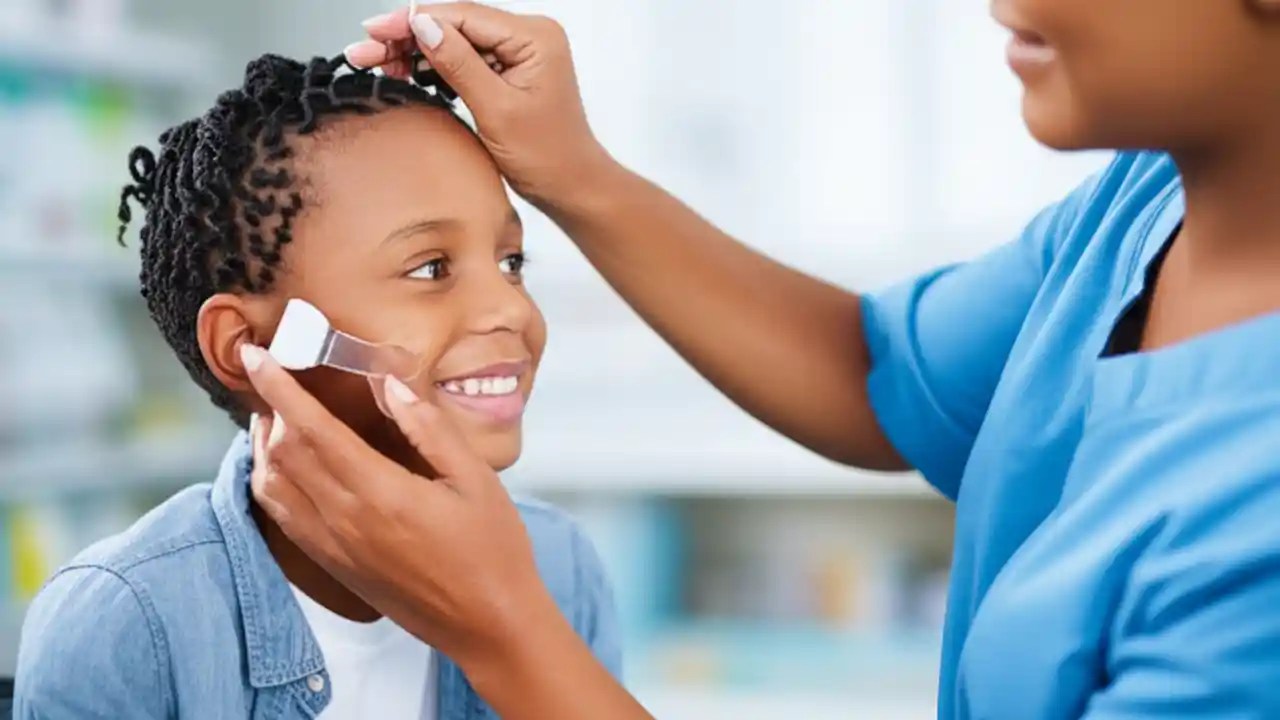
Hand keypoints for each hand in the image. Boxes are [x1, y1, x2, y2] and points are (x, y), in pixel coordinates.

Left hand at [239, 344, 557, 666]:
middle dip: (270, 407)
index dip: (278, 387)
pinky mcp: (335, 565)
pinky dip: (272, 483)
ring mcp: (335, 547)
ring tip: (276, 416)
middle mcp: (346, 520)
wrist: (489, 626)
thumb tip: (390, 384)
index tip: (256, 354)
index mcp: (381, 492)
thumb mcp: (476, 479)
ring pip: (273, 485)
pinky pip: (283, 517)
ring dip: (265, 445)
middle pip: (283, 452)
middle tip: (275, 376)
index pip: (311, 428)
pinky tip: (285, 467)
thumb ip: (430, 428)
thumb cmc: (493, 550)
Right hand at [345, 4, 617, 205]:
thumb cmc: (548, 156)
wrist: (572, 186)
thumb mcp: (497, 110)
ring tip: (375, 64)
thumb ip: (459, 65)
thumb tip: (424, 27)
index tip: (374, 31)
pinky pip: (465, 59)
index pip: (462, 16)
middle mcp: (529, 37)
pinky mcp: (509, 71)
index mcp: (534, 37)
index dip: (413, 21)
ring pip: (455, 41)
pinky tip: (406, 73)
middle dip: (407, 37)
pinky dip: (434, 67)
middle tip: (364, 51)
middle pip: (455, 25)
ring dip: (415, 53)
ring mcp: (519, 53)